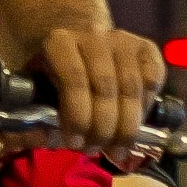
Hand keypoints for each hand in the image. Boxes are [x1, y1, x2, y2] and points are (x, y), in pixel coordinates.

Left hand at [30, 24, 163, 151]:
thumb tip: (34, 139)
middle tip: (96, 150)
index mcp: (60, 42)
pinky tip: (134, 125)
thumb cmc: (57, 78)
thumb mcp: (38, 95)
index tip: (75, 144)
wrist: (82, 48)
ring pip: (131, 88)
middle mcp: (93, 35)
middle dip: (102, 128)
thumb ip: (35, 119)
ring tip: (116, 149)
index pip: (74, 80)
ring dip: (125, 126)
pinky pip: (153, 80)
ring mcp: (123, 40)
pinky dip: (145, 108)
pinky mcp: (146, 47)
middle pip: (105, 87)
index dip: (77, 116)